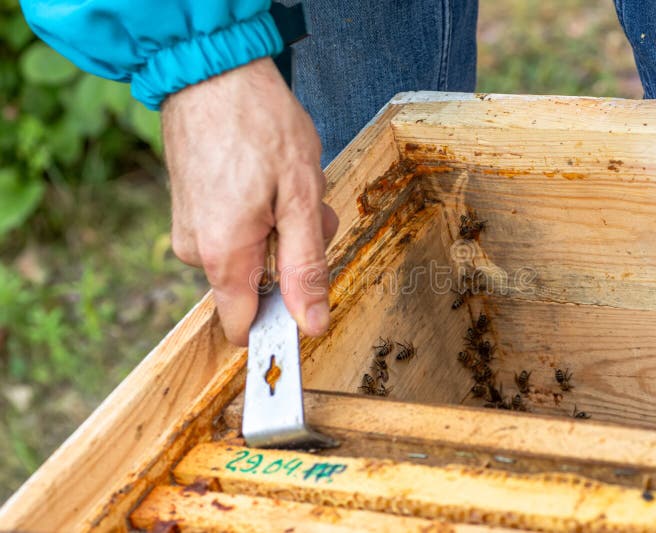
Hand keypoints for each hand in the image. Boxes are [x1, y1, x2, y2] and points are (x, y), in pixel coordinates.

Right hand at [162, 58, 338, 344]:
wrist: (211, 70)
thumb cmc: (258, 125)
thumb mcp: (300, 198)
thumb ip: (306, 267)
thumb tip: (312, 324)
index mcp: (224, 256)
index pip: (244, 326)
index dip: (280, 321)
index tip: (308, 296)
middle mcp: (197, 251)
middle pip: (258, 283)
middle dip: (292, 253)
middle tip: (307, 206)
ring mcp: (190, 228)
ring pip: (251, 252)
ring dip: (281, 226)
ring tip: (288, 180)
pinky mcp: (191, 208)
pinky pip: (235, 229)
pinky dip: (260, 211)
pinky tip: (268, 175)